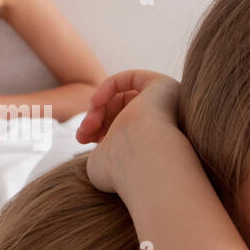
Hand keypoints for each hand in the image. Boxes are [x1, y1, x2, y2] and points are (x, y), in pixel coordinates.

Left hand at [75, 69, 179, 194]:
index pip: (121, 129)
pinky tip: (95, 102)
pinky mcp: (164, 86)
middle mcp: (166, 125)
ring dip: (98, 107)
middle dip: (95, 119)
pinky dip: (108, 86)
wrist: (142, 161)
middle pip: (122, 111)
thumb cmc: (121, 171)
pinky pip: (131, 78)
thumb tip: (102, 143)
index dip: (97, 130)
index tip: (83, 139)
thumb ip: (103, 150)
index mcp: (154, 146)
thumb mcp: (103, 163)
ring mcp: (167, 105)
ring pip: (123, 97)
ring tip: (87, 125)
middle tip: (81, 134)